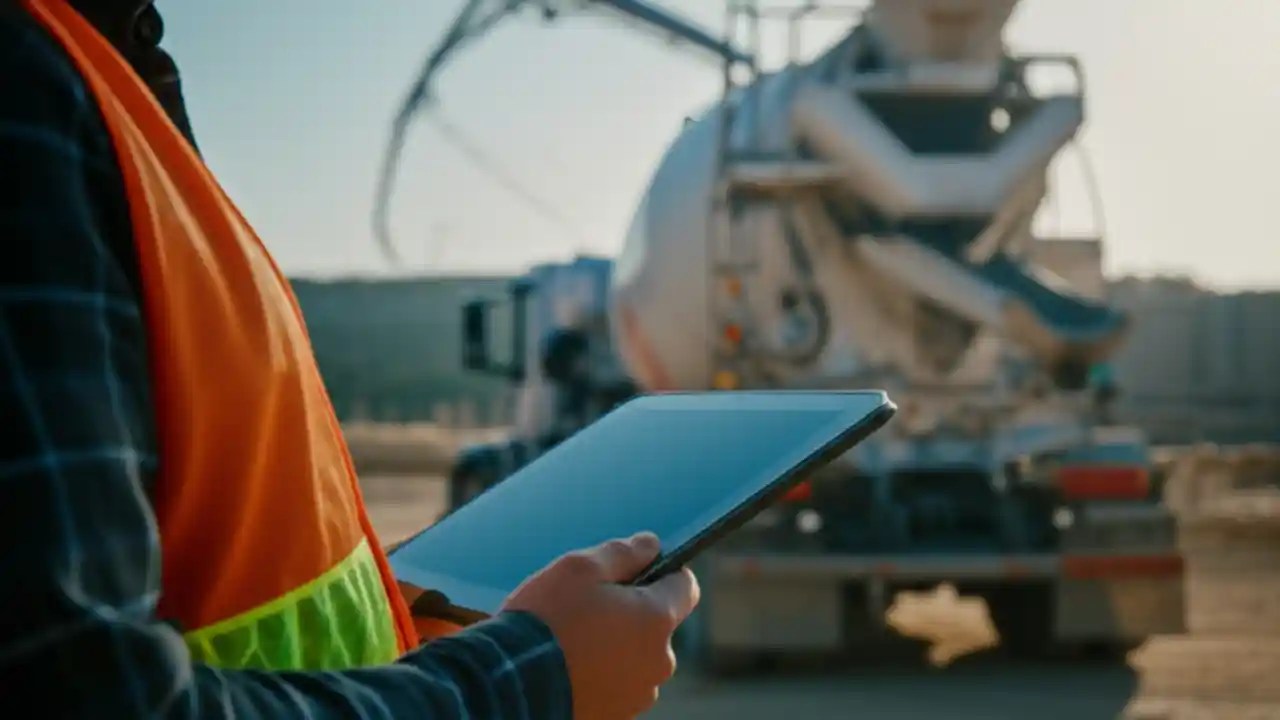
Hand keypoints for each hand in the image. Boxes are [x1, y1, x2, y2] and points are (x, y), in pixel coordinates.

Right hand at [501, 533, 699, 719]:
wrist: (511, 682)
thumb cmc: (546, 619)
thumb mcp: (580, 567)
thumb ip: (624, 553)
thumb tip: (652, 545)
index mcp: (657, 619)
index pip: (687, 586)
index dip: (664, 573)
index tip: (636, 571)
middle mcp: (659, 661)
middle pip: (659, 624)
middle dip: (633, 612)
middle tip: (590, 607)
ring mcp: (639, 694)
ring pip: (637, 656)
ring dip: (617, 645)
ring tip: (574, 640)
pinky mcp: (617, 715)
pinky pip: (618, 684)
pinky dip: (602, 673)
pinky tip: (570, 666)